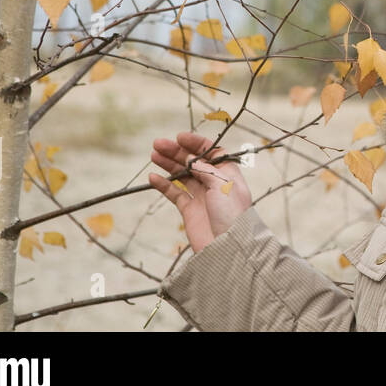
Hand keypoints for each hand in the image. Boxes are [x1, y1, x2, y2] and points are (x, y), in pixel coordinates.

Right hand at [148, 131, 252, 253]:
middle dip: (176, 152)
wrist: (228, 247)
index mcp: (227, 173)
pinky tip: (153, 177)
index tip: (179, 137)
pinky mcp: (189, 210)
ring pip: (182, 175)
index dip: (195, 144)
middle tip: (158, 144)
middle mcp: (214, 182)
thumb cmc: (232, 214)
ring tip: (154, 155)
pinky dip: (164, 184)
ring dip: (168, 164)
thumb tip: (190, 158)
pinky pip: (174, 193)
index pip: (210, 152)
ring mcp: (201, 196)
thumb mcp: (222, 185)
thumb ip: (205, 170)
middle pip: (193, 162)